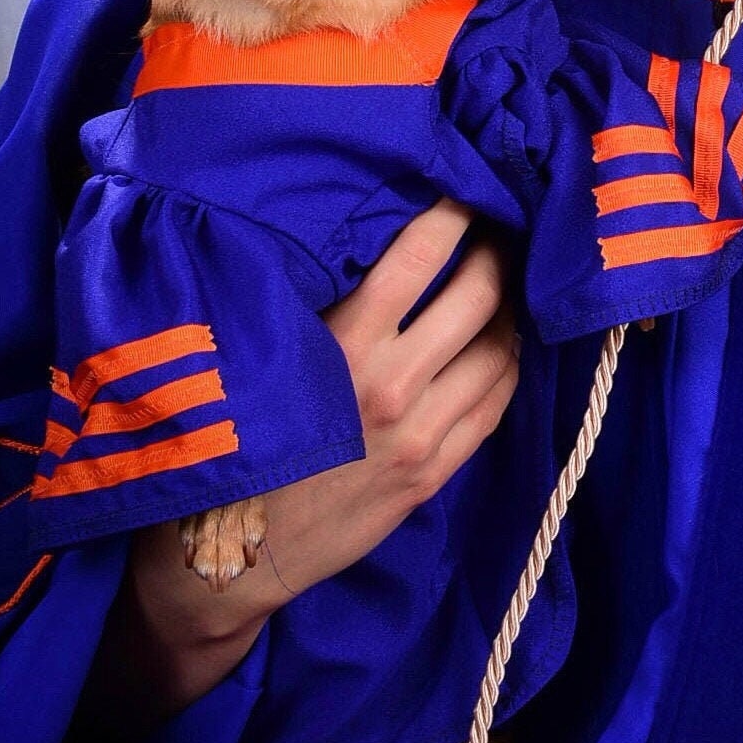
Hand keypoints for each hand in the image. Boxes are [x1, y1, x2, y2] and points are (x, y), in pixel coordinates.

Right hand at [92, 202, 518, 720]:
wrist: (232, 555)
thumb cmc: (234, 437)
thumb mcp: (264, 353)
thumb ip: (319, 302)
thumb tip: (365, 234)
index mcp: (341, 344)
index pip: (419, 254)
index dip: (452, 211)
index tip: (463, 187)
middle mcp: (390, 385)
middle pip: (478, 294)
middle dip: (496, 252)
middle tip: (497, 229)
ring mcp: (419, 434)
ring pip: (499, 350)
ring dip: (510, 309)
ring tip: (505, 284)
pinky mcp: (433, 475)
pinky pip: (496, 407)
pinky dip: (507, 366)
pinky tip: (501, 346)